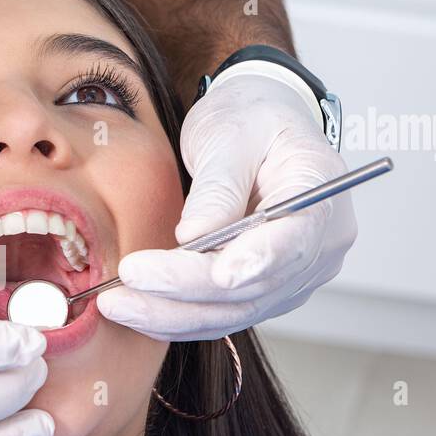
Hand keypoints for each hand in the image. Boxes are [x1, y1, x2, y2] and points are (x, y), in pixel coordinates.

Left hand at [97, 70, 356, 340]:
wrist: (261, 125)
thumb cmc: (252, 118)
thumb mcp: (230, 133)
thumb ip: (216, 187)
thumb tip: (193, 237)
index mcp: (318, 192)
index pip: (291, 241)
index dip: (250, 263)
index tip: (207, 273)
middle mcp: (319, 245)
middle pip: (255, 286)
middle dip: (184, 292)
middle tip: (124, 287)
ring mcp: (296, 274)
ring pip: (235, 312)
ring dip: (171, 316)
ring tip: (117, 305)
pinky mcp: (266, 290)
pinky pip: (224, 314)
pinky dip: (178, 317)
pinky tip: (137, 311)